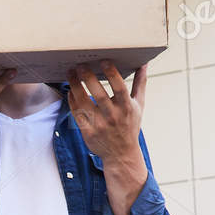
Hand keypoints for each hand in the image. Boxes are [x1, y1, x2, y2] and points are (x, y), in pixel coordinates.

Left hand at [68, 61, 148, 214]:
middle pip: (99, 94)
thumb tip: (144, 63)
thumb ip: (140, 84)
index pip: (119, 87)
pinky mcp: (88, 132)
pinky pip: (77, 113)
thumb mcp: (139, 105)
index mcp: (126, 107)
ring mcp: (99, 125)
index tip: (104, 60)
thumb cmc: (130, 125)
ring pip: (84, 103)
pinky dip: (72, 100)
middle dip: (88, 78)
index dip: (112, 73)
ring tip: (71, 73)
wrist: (121, 154)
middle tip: (80, 65)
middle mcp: (113, 116)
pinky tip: (71, 90)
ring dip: (75, 86)